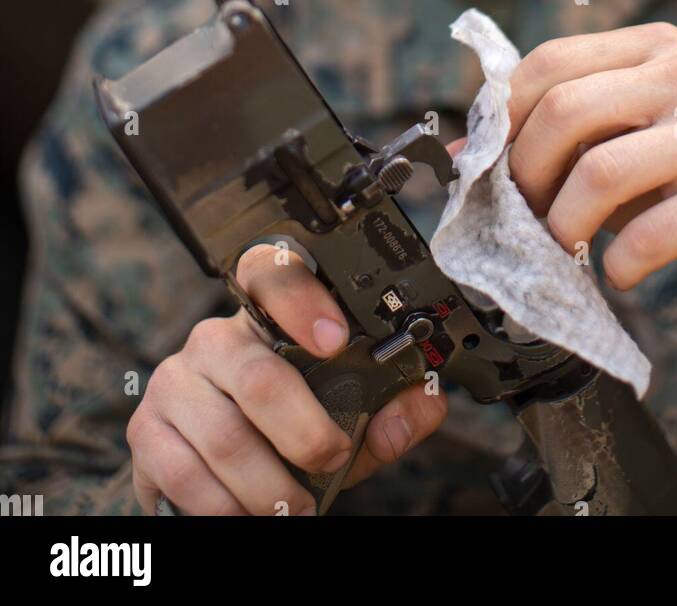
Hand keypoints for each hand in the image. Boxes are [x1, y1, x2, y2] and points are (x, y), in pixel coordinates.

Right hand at [128, 243, 446, 514]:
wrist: (226, 465)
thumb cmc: (291, 426)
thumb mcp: (350, 415)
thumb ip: (392, 407)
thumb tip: (416, 407)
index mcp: (267, 316)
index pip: (273, 276)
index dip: (303, 301)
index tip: (336, 340)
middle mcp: (215, 337)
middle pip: (260, 379)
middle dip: (305, 435)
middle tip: (328, 462)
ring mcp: (174, 380)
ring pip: (226, 438)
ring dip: (268, 488)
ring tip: (291, 508)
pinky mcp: (146, 429)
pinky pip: (185, 473)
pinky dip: (224, 507)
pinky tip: (245, 514)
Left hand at [492, 24, 676, 308]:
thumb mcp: (613, 144)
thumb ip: (546, 137)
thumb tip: (462, 152)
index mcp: (652, 47)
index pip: (549, 62)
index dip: (506, 117)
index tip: (496, 163)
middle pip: (565, 111)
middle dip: (527, 173)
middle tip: (526, 213)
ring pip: (598, 172)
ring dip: (563, 224)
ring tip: (565, 245)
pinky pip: (646, 233)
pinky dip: (617, 262)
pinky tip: (618, 270)